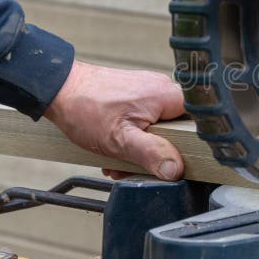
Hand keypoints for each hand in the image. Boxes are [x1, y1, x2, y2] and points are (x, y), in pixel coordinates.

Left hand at [44, 60, 185, 180]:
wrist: (59, 88)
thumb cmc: (85, 108)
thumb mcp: (120, 139)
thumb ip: (151, 154)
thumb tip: (176, 169)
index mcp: (168, 96)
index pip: (199, 124)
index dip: (188, 147)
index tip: (170, 160)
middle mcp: (164, 88)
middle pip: (178, 130)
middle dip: (156, 153)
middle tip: (132, 164)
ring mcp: (151, 90)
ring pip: (160, 128)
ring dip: (141, 148)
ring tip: (116, 158)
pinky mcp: (138, 94)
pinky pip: (147, 121)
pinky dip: (133, 137)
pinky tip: (115, 146)